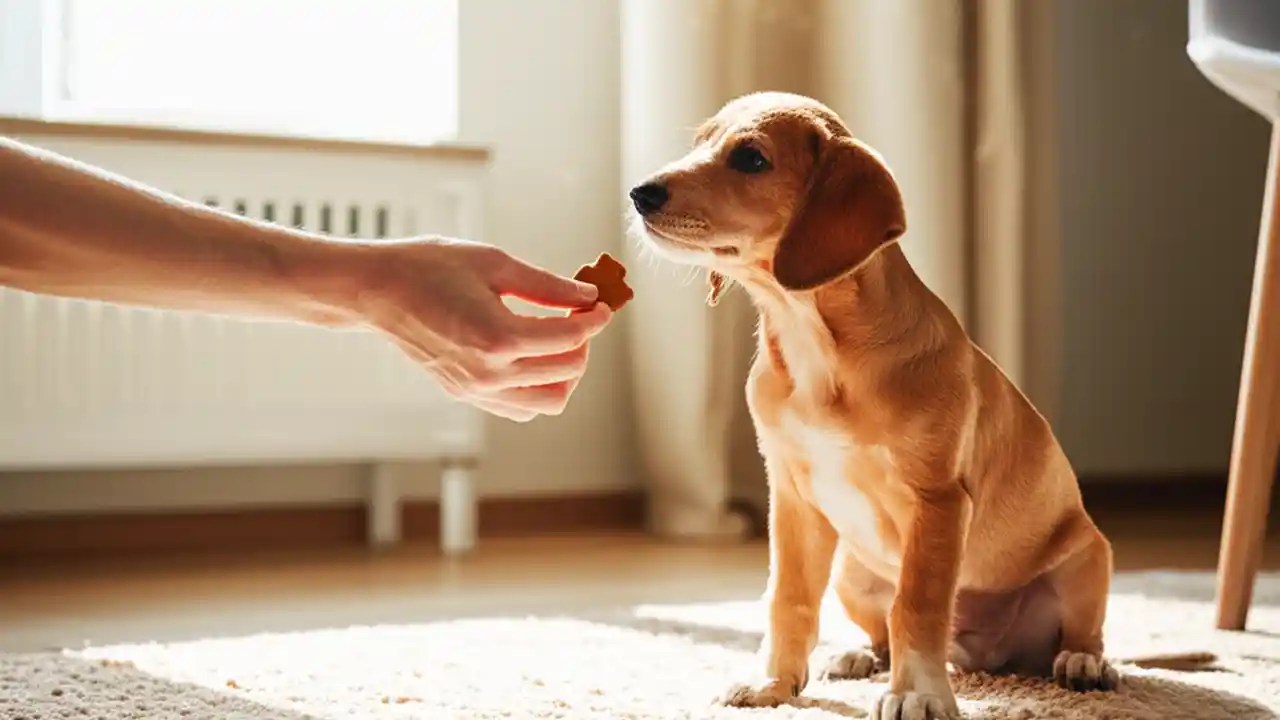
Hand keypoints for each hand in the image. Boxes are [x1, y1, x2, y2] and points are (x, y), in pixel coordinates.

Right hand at [351, 238, 610, 421]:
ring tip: (558, 340)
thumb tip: (586, 294)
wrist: (376, 290)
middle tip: (578, 314)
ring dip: (565, 373)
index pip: (569, 337)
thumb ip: (546, 285)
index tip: (601, 303)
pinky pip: (520, 407)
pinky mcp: (466, 394)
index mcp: (498, 337)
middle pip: (567, 371)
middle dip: (583, 342)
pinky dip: (538, 388)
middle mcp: (489, 373)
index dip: (594, 318)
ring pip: (549, 401)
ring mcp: (477, 389)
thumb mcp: (494, 264)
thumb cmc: (428, 268)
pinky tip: (532, 356)